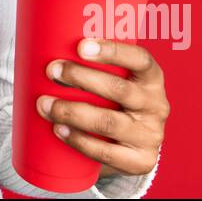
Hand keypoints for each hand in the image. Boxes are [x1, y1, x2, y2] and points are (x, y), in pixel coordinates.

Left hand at [35, 37, 167, 180]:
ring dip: (72, 111)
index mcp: (152, 79)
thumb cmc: (114, 103)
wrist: (131, 148)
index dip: (113, 51)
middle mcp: (156, 105)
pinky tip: (59, 130)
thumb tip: (47, 40)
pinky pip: (107, 152)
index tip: (81, 46)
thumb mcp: (116, 81)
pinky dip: (79, 140)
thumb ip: (95, 64)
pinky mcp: (140, 161)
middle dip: (81, 78)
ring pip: (109, 122)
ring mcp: (150, 135)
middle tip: (52, 70)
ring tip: (45, 104)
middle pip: (119, 90)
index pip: (140, 59)